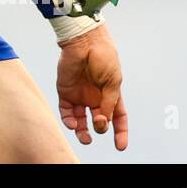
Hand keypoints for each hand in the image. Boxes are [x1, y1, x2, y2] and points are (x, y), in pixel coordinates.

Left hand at [56, 21, 127, 149]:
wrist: (83, 41)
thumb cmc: (103, 57)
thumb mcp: (112, 82)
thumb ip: (108, 103)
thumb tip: (103, 123)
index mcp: (111, 94)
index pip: (118, 117)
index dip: (120, 132)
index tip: (120, 146)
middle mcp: (96, 97)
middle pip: (99, 121)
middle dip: (100, 128)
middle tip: (99, 124)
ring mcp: (80, 95)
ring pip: (81, 121)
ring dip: (83, 131)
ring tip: (84, 136)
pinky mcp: (66, 92)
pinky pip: (67, 112)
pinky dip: (69, 121)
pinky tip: (73, 123)